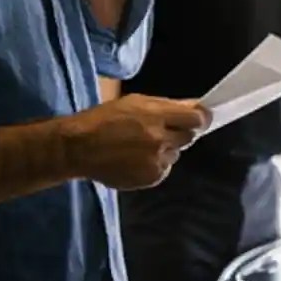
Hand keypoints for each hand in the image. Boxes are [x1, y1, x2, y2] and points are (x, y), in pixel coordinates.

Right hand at [60, 94, 210, 190]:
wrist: (80, 147)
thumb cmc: (104, 119)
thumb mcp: (135, 102)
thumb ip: (166, 105)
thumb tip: (194, 106)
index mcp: (156, 115)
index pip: (197, 119)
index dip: (200, 118)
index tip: (199, 118)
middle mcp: (160, 139)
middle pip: (189, 137)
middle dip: (180, 132)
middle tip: (162, 130)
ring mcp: (156, 161)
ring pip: (176, 154)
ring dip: (166, 149)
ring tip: (142, 146)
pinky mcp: (150, 178)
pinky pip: (164, 169)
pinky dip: (156, 164)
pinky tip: (137, 159)